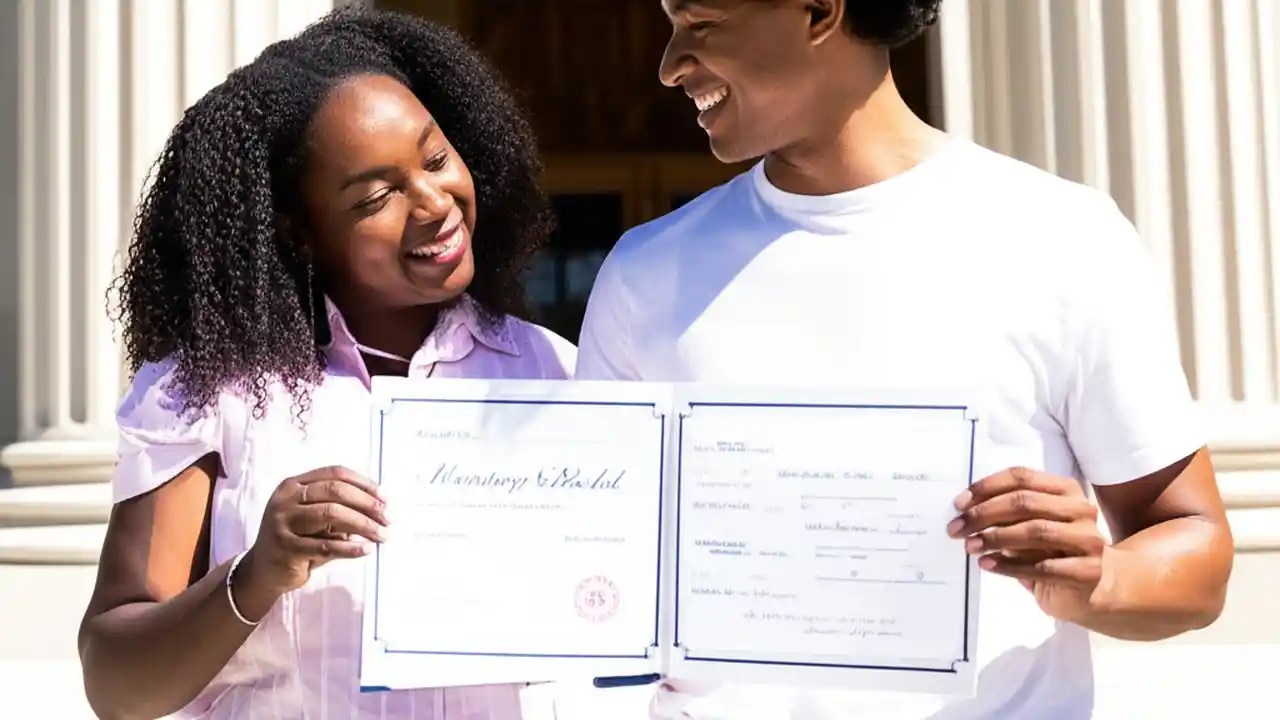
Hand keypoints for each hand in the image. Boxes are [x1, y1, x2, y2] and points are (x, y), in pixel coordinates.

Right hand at [242, 466, 387, 599]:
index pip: (335, 473)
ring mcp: (282, 522)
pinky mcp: (286, 547)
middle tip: (388, 517)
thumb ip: (338, 507)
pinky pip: (325, 545)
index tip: (385, 497)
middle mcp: (286, 499)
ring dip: (363, 525)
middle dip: (367, 503)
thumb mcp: (314, 517)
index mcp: (294, 484)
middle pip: (335, 491)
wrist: (263, 570)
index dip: (363, 483)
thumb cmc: (296, 539)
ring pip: (331, 514)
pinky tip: (366, 550)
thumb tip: (380, 506)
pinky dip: (350, 547)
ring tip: (382, 535)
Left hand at [948, 466, 1109, 622]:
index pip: (1021, 477)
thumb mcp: (1030, 524)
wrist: (1096, 587)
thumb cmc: (1053, 550)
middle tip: (956, 528)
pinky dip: (1009, 566)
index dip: (986, 487)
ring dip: (995, 538)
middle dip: (983, 514)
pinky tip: (988, 565)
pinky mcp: (1088, 570)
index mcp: (1065, 489)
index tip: (959, 504)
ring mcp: (1088, 539)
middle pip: (1024, 502)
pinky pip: (1042, 566)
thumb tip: (964, 510)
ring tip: (970, 546)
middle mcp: (1081, 509)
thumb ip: (1005, 514)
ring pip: (1034, 531)